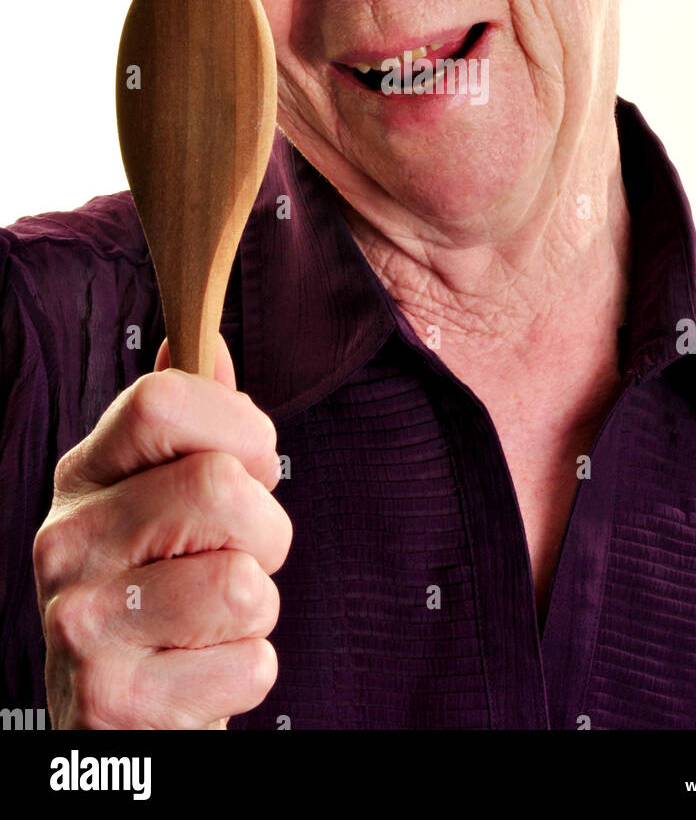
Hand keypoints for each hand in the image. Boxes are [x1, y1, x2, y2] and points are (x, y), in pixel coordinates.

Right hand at [33, 335, 291, 728]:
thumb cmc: (162, 587)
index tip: (249, 467)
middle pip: (219, 486)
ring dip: (257, 606)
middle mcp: (65, 541)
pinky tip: (199, 671)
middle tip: (237, 556)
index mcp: (84, 475)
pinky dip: (246, 672)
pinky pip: (251, 664)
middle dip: (265, 529)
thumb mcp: (162, 496)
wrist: (122, 721)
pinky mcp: (113, 704)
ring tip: (212, 620)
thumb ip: (188, 420)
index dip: (239, 428)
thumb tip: (203, 339)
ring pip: (244, 582)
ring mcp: (79, 624)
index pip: (165, 400)